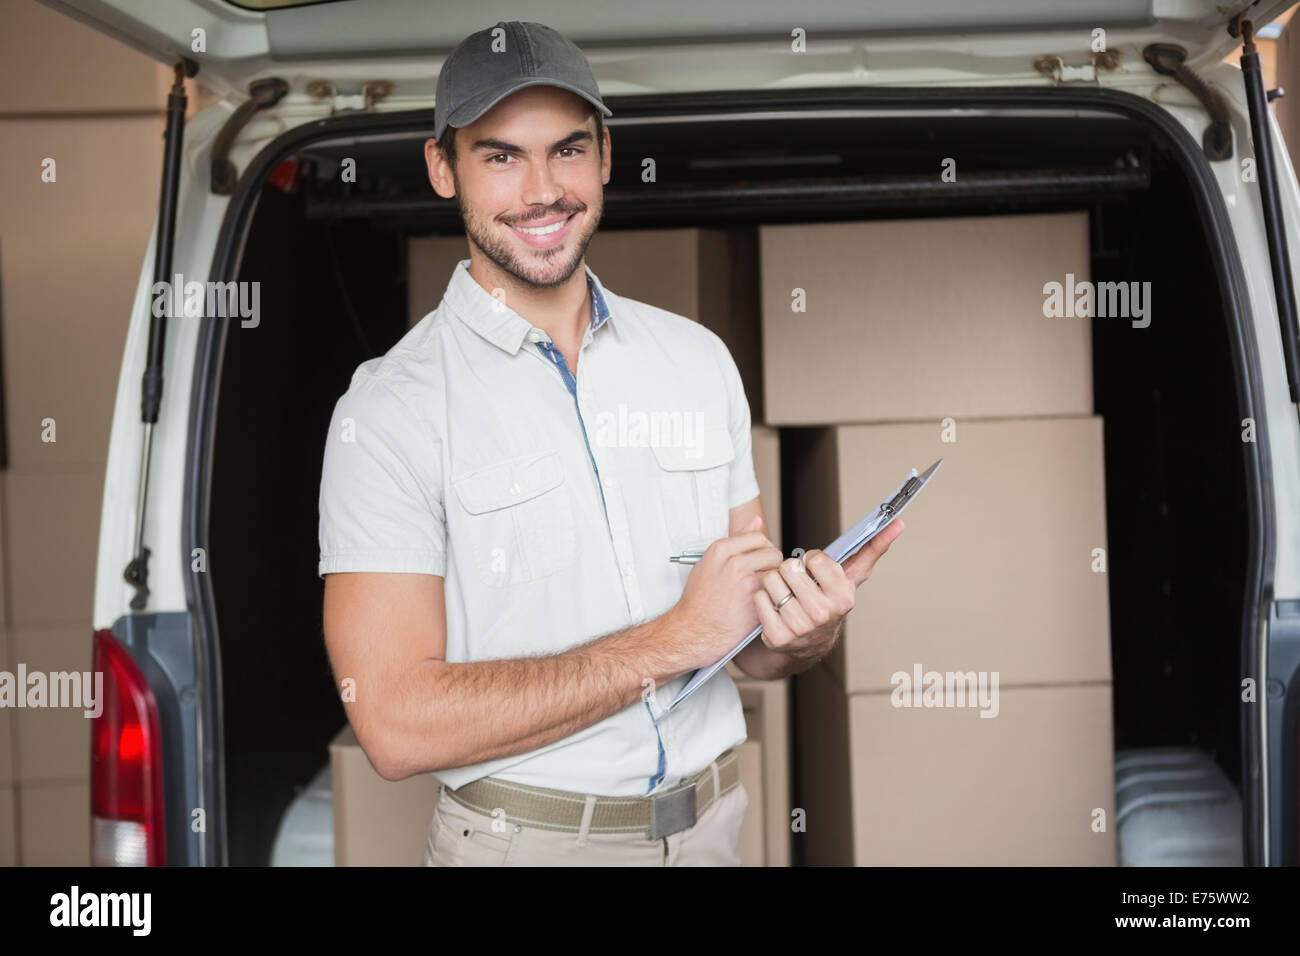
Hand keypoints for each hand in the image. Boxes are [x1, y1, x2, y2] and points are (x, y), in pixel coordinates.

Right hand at [668, 515, 783, 671]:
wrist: (693, 631)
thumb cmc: (699, 600)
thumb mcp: (710, 563)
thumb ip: (737, 539)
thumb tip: (758, 520)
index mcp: (721, 549)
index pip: (758, 537)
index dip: (761, 549)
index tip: (756, 562)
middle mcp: (734, 562)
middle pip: (773, 552)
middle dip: (771, 565)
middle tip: (760, 579)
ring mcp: (746, 582)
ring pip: (777, 572)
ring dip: (774, 582)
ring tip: (760, 592)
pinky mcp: (756, 601)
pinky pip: (777, 592)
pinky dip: (773, 598)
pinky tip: (761, 605)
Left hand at [754, 518, 904, 664]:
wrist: (809, 643)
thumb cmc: (828, 601)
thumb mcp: (850, 577)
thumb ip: (872, 549)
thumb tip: (897, 523)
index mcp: (842, 597)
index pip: (814, 558)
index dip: (810, 561)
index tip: (814, 571)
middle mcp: (823, 614)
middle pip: (789, 568)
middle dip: (790, 572)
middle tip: (798, 585)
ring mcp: (800, 627)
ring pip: (772, 582)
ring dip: (775, 585)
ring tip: (786, 595)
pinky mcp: (777, 636)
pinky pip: (759, 599)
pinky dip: (763, 600)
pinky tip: (774, 608)